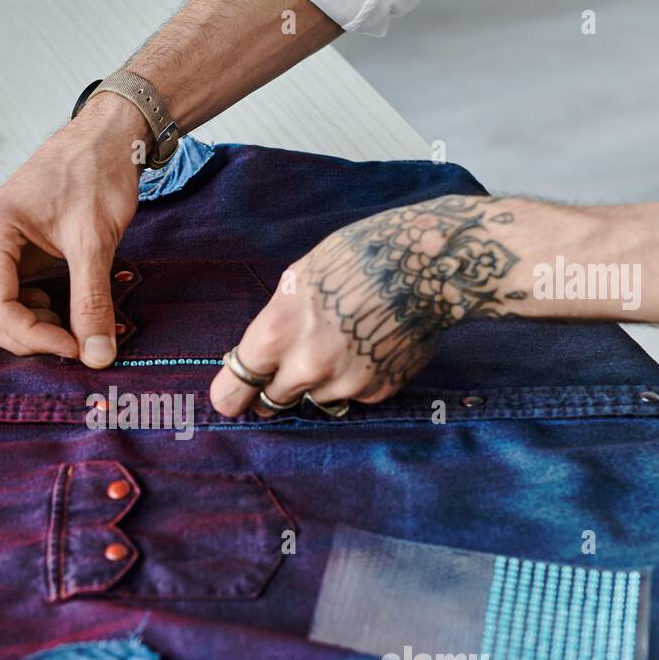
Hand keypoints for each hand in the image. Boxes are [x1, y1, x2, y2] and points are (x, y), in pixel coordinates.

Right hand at [0, 94, 148, 367]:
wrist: (107, 139)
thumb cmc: (96, 173)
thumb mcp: (96, 241)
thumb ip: (92, 301)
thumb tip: (97, 356)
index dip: (33, 336)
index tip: (75, 346)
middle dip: (23, 337)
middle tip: (70, 342)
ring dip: (22, 328)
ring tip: (65, 323)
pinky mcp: (11, 251)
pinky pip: (3, 296)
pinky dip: (27, 313)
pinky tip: (58, 306)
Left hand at [210, 196, 528, 415]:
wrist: (427, 264)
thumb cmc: (356, 258)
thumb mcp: (296, 280)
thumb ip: (274, 324)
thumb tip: (256, 355)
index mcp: (276, 334)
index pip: (233, 389)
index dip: (231, 394)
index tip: (232, 397)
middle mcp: (306, 366)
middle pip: (271, 402)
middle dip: (274, 389)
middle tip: (287, 367)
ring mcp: (343, 383)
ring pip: (314, 400)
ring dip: (316, 384)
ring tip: (338, 346)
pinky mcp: (377, 391)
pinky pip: (351, 396)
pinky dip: (354, 380)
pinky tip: (368, 346)